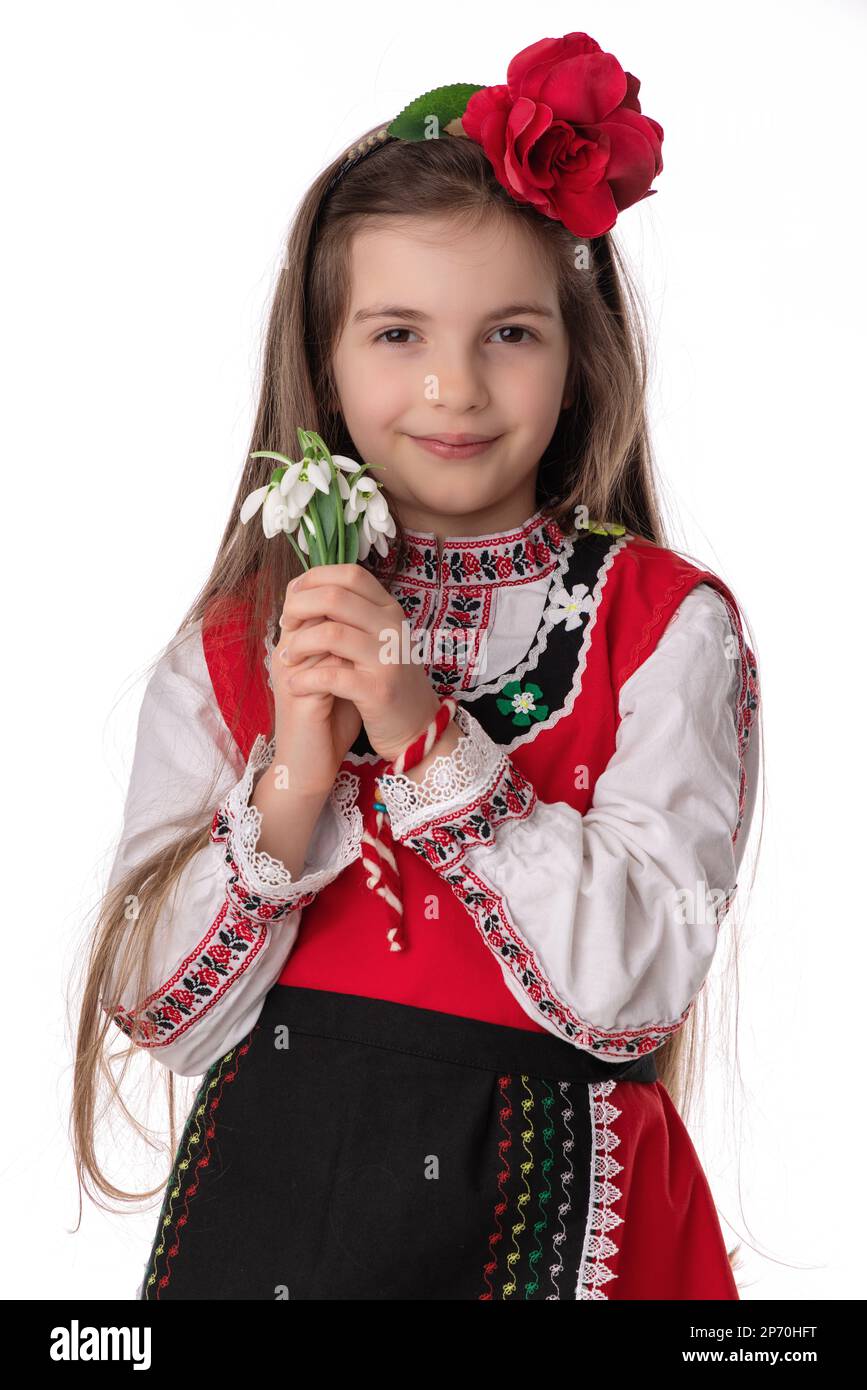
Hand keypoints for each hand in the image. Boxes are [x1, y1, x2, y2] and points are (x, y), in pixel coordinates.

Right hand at [269, 579, 361, 796]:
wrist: (308, 767)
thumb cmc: (327, 723)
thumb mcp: (339, 677)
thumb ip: (346, 647)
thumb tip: (368, 620)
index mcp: (290, 646)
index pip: (303, 597)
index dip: (334, 590)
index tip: (366, 597)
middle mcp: (284, 654)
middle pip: (309, 604)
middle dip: (343, 601)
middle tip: (371, 606)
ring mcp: (289, 673)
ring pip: (318, 629)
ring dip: (349, 627)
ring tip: (374, 630)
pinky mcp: (300, 695)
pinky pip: (325, 663)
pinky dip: (350, 657)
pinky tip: (370, 658)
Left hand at [278, 563, 442, 763]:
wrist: (417, 727)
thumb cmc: (384, 681)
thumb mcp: (375, 640)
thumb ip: (348, 616)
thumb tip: (300, 591)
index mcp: (389, 610)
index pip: (350, 574)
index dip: (316, 579)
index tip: (294, 598)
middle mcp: (393, 628)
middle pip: (335, 597)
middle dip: (299, 608)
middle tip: (286, 625)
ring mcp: (389, 659)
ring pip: (331, 633)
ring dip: (299, 645)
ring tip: (287, 658)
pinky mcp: (379, 691)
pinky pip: (331, 676)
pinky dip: (305, 679)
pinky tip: (295, 685)